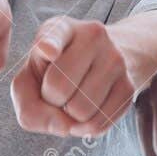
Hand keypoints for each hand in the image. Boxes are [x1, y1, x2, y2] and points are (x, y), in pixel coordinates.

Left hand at [11, 16, 134, 136]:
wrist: (111, 57)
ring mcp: (115, 59)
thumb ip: (27, 102)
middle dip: (50, 101)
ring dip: (70, 117)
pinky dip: (86, 128)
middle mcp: (92, 36)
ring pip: (80, 110)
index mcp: (63, 27)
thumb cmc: (59, 68)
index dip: (48, 44)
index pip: (55, 34)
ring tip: (74, 99)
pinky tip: (87, 112)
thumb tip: (62, 126)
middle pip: (58, 87)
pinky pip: (99, 124)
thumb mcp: (33, 73)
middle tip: (57, 92)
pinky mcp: (129, 85)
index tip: (47, 50)